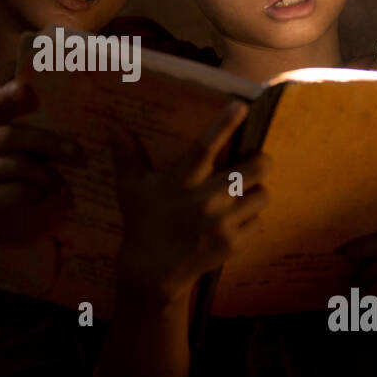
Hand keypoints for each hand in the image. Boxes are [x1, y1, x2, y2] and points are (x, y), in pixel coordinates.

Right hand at [0, 79, 78, 242]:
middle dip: (48, 142)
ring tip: (63, 183)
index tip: (25, 87)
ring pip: (16, 166)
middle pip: (10, 137)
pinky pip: (14, 193)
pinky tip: (45, 195)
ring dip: (47, 174)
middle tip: (77, 154)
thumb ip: (19, 135)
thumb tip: (67, 136)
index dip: (6, 95)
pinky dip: (35, 193)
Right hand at [108, 101, 270, 303]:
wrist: (153, 271)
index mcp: (180, 182)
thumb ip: (127, 156)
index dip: (223, 125)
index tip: (240, 105)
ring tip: (244, 193)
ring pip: (264, 194)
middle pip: (254, 168)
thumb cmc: (143, 222)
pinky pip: (259, 221)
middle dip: (259, 161)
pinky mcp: (234, 243)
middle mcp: (204, 201)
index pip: (204, 147)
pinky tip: (235, 220)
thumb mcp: (132, 188)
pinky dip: (251, 218)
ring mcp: (222, 224)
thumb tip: (113, 127)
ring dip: (257, 191)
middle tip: (254, 162)